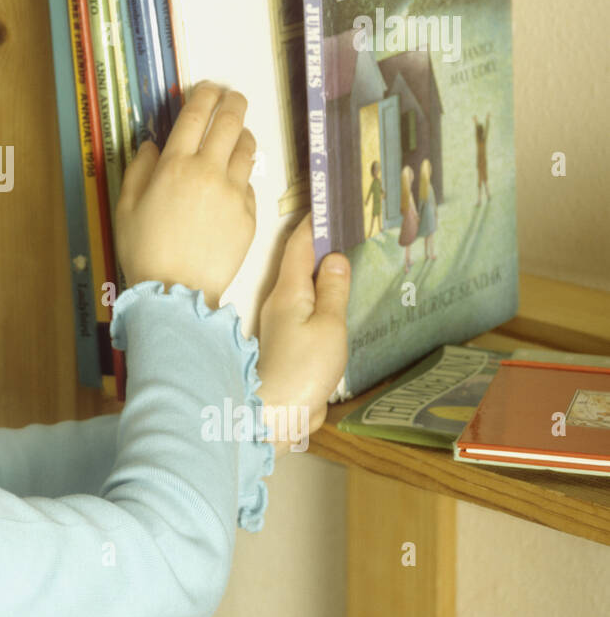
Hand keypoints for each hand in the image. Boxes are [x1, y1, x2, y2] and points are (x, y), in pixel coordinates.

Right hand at [113, 82, 255, 307]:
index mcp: (175, 166)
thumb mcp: (126, 206)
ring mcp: (233, 193)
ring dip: (242, 134)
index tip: (207, 88)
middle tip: (230, 97)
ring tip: (236, 134)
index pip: (196, 114)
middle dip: (232, 102)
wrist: (176, 292)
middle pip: (230, 122)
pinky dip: (241, 175)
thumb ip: (139, 169)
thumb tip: (152, 145)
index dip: (204, 95)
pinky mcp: (248, 215)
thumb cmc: (144, 251)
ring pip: (247, 149)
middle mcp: (208, 172)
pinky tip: (231, 181)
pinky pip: (249, 184)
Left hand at [255, 213, 349, 451]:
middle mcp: (279, 301)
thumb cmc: (301, 369)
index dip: (312, 222)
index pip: (298, 245)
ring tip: (343, 255)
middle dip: (317, 242)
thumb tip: (334, 256)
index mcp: (288, 290)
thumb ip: (333, 291)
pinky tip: (335, 298)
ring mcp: (280, 322)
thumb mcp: (328, 326)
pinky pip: (305, 308)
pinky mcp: (287, 342)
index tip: (325, 202)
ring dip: (320, 269)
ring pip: (302, 285)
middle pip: (298, 263)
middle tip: (341, 224)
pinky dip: (320, 295)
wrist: (274, 414)